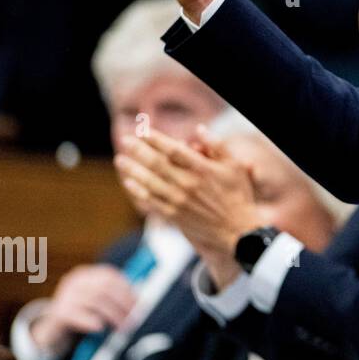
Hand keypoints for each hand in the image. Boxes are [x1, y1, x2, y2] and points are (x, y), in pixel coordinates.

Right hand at [28, 264, 136, 350]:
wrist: (52, 331)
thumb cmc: (82, 315)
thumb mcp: (97, 303)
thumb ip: (114, 299)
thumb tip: (139, 302)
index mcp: (86, 274)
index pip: (110, 276)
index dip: (126, 289)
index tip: (138, 304)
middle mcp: (75, 281)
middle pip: (104, 287)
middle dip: (122, 303)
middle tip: (133, 318)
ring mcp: (64, 294)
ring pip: (94, 300)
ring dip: (112, 315)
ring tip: (122, 327)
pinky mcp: (58, 311)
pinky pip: (77, 314)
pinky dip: (90, 320)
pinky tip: (100, 328)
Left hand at [113, 128, 260, 258]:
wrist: (236, 230)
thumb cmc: (238, 195)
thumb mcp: (235, 166)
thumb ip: (218, 146)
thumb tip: (199, 129)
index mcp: (202, 169)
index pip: (173, 149)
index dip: (156, 139)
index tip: (144, 130)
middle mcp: (187, 183)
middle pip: (156, 163)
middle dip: (138, 151)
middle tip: (125, 140)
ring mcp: (178, 200)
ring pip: (149, 182)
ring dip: (132, 170)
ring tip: (120, 159)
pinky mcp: (174, 215)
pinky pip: (151, 201)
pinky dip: (138, 191)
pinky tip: (129, 182)